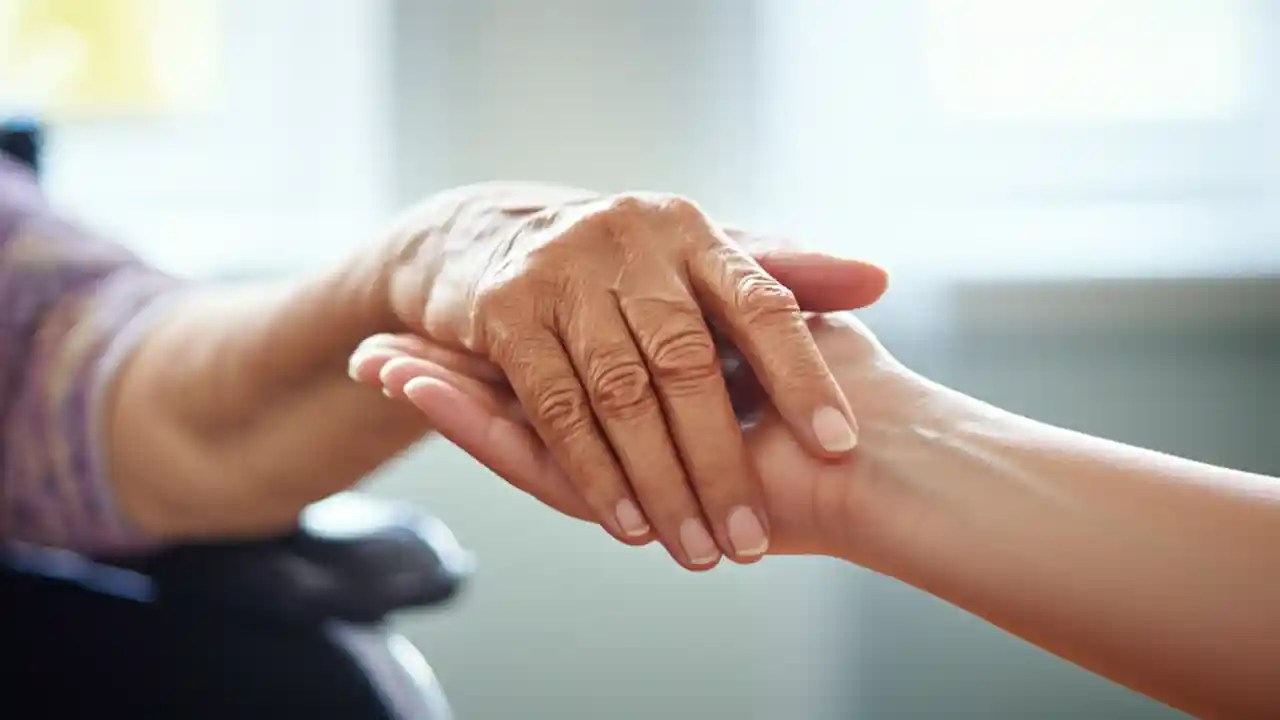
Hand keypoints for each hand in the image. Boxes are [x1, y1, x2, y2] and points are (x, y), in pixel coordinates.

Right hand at [368, 183, 886, 567]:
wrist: (484, 240)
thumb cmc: (619, 266)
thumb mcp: (696, 260)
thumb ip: (782, 275)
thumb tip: (877, 280)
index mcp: (689, 229)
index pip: (760, 303)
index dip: (801, 376)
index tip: (840, 448)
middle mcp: (627, 241)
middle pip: (686, 362)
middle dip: (721, 460)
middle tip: (751, 537)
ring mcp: (560, 273)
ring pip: (621, 395)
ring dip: (660, 483)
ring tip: (696, 548)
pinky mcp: (504, 313)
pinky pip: (556, 408)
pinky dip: (595, 473)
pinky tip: (627, 524)